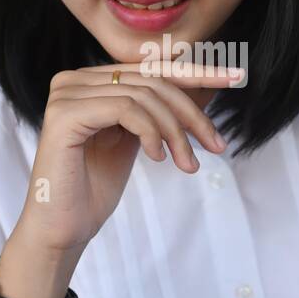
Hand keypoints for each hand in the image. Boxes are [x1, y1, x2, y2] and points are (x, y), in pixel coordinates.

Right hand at [15, 61, 242, 257]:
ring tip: (188, 165)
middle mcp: (74, 79)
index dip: (197, 71)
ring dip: (175, 131)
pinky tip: (157, 158)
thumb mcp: (135, 139)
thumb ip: (153, 111)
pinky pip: (125, 108)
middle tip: (216, 146)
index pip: (151, 68)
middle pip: (152, 80)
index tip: (236, 77)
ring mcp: (66, 93)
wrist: (63, 229)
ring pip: (144, 95)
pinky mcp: (64, 113)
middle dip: (191, 114)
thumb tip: (199, 88)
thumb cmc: (95, 189)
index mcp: (90, 81)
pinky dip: (151, 132)